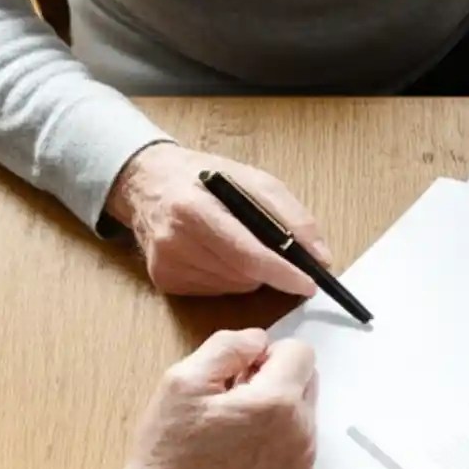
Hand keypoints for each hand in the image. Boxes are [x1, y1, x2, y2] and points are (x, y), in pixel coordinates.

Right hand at [105, 329, 317, 468]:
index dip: (267, 353)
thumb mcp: (184, 379)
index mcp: (277, 403)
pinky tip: (243, 440)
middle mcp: (301, 430)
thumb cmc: (170, 445)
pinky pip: (301, 432)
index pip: (301, 351)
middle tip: (233, 394)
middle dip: (276, 375)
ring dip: (278, 401)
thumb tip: (259, 340)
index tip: (238, 372)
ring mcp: (303, 456)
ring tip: (236, 420)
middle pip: (308, 376)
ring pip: (305, 404)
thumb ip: (228, 346)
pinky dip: (280, 427)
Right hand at [106, 143, 332, 296]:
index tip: (309, 283)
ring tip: (236, 241)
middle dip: (270, 268)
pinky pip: (216, 291)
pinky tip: (217, 252)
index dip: (282, 272)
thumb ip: (292, 216)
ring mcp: (167, 264)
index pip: (248, 254)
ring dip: (249, 272)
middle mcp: (175, 240)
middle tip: (275, 250)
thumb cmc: (204, 177)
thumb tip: (321, 256)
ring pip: (234, 287)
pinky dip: (229, 277)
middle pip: (244, 274)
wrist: (147, 182)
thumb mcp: (253, 180)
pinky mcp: (165, 280)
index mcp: (195, 209)